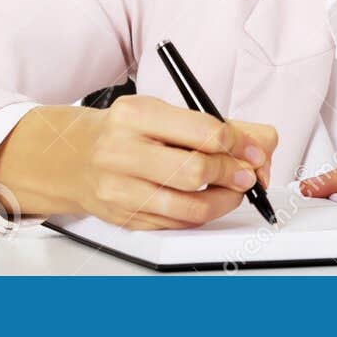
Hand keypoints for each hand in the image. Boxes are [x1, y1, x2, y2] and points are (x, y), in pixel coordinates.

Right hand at [0, 95, 277, 229]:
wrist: (74, 157)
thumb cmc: (127, 131)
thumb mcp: (164, 113)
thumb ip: (215, 125)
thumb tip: (263, 142)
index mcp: (136, 114)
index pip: (203, 131)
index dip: (239, 144)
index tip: (254, 149)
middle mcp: (122, 151)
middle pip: (196, 172)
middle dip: (233, 175)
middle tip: (248, 174)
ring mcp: (119, 189)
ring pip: (189, 208)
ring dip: (224, 202)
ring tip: (235, 191)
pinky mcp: (123, 218)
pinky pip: (175, 224)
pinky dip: (201, 215)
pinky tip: (208, 202)